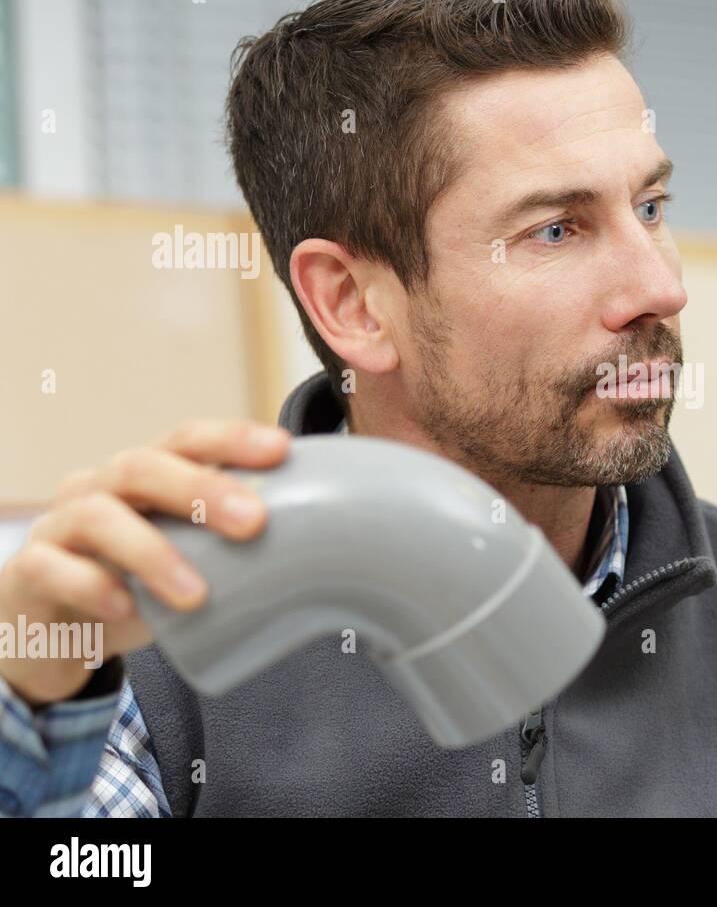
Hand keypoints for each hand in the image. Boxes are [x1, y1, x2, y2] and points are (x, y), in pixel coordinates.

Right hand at [0, 420, 289, 706]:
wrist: (51, 632)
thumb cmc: (136, 583)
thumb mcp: (189, 558)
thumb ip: (235, 545)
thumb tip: (331, 546)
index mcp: (147, 475)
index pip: (187, 438)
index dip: (232, 439)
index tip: (283, 449)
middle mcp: (102, 487)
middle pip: (144, 465)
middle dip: (201, 488)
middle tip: (253, 522)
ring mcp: (60, 526)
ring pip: (98, 514)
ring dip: (152, 552)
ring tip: (196, 594)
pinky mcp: (29, 572)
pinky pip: (53, 568)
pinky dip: (91, 585)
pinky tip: (126, 609)